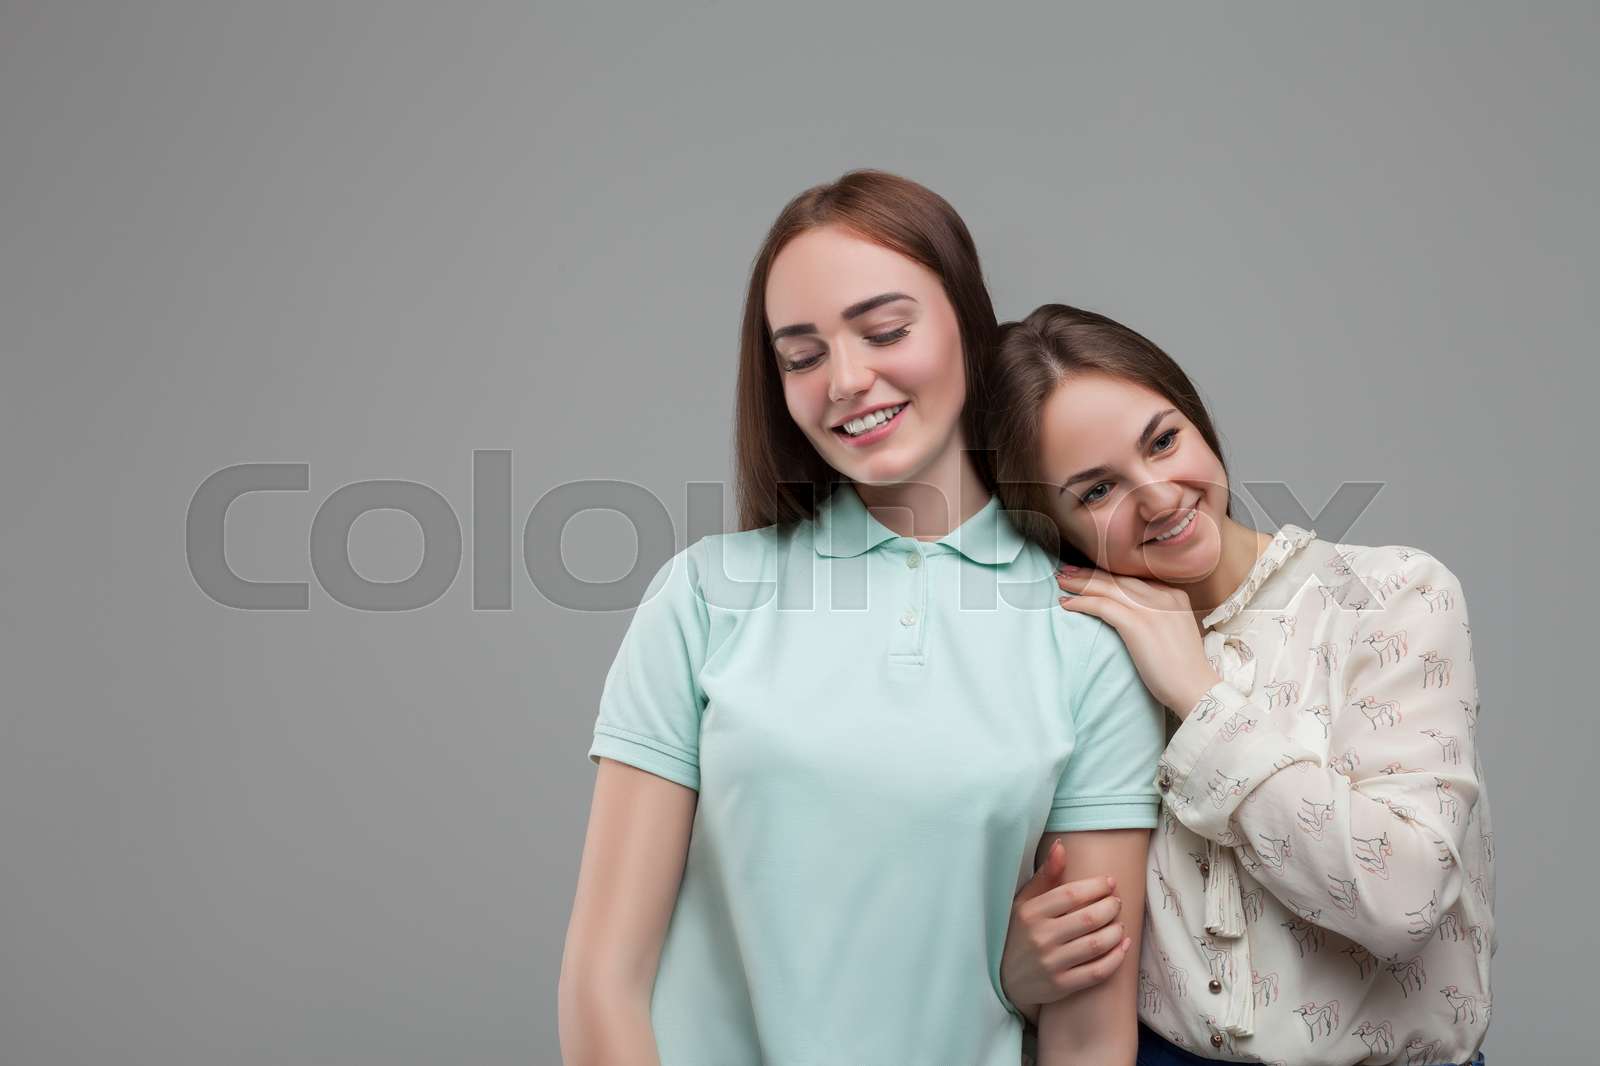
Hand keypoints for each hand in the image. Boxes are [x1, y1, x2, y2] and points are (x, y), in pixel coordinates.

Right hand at [1000, 838, 1131, 1021]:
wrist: (1005, 979)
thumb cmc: (1020, 933)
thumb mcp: (1024, 902)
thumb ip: (1046, 876)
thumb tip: (1062, 845)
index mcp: (1030, 913)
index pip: (1071, 894)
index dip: (1096, 886)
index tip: (1109, 882)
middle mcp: (1040, 937)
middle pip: (1088, 919)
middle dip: (1110, 907)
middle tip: (1117, 903)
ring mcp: (1051, 963)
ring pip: (1096, 945)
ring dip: (1115, 932)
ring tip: (1119, 924)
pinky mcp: (1061, 985)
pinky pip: (1097, 972)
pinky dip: (1116, 958)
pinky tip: (1123, 946)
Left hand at [1055, 564, 1218, 717]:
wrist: (1195, 688)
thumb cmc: (1183, 669)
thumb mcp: (1173, 631)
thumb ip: (1158, 616)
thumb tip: (1132, 616)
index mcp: (1173, 595)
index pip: (1133, 578)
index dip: (1107, 575)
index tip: (1087, 573)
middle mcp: (1163, 596)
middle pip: (1118, 579)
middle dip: (1089, 574)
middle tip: (1066, 571)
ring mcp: (1151, 608)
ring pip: (1107, 588)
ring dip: (1080, 584)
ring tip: (1061, 583)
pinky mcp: (1138, 624)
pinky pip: (1102, 606)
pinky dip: (1082, 603)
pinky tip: (1067, 604)